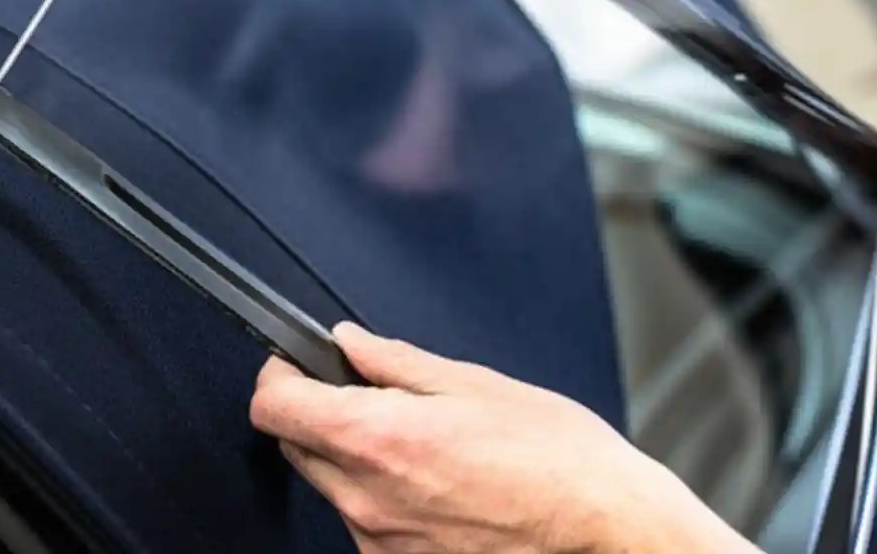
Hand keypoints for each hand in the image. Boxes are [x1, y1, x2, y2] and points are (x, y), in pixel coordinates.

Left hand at [250, 322, 761, 553]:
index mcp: (376, 438)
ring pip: (334, 485)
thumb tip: (347, 343)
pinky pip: (367, 520)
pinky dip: (384, 497)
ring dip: (357, 458)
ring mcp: (379, 541)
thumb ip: (394, 362)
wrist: (603, 530)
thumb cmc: (555, 457)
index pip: (273, 406)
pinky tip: (438, 485)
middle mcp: (365, 498)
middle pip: (295, 445)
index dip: (279, 375)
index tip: (297, 364)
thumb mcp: (472, 384)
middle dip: (317, 413)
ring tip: (426, 447)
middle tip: (369, 397)